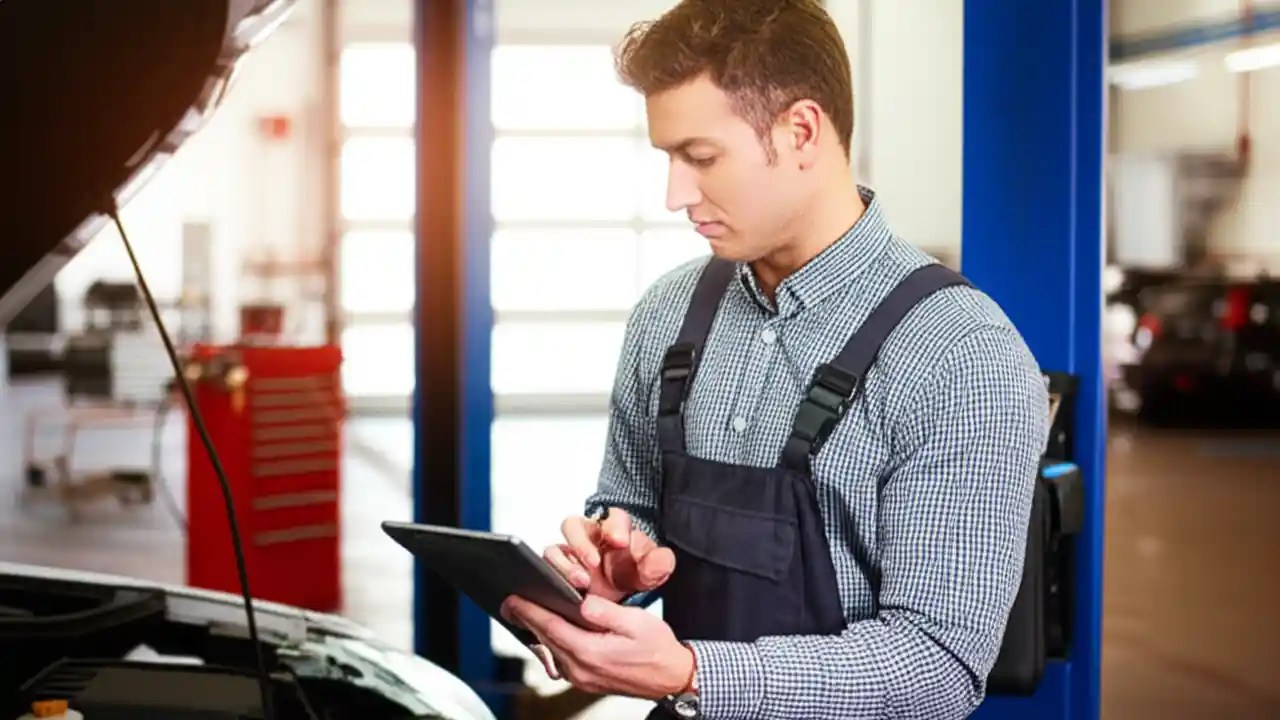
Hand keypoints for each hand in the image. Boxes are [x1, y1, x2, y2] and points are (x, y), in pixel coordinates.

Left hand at [502, 594, 694, 699]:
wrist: (672, 678)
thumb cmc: (658, 650)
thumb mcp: (636, 622)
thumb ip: (605, 612)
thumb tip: (582, 602)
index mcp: (591, 652)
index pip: (551, 628)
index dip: (530, 612)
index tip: (513, 599)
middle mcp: (582, 669)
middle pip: (545, 640)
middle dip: (527, 619)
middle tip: (511, 602)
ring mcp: (582, 678)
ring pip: (551, 650)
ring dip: (538, 631)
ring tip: (527, 611)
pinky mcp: (585, 681)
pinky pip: (560, 659)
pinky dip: (552, 642)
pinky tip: (551, 629)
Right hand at [543, 509, 673, 602]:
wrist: (617, 591)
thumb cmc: (629, 571)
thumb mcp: (650, 571)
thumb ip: (659, 564)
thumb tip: (662, 559)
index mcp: (613, 528)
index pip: (613, 517)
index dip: (615, 526)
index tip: (620, 542)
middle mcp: (586, 536)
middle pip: (574, 526)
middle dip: (582, 544)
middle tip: (593, 563)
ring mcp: (568, 553)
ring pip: (556, 549)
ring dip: (565, 565)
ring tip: (581, 582)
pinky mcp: (557, 571)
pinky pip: (546, 570)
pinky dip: (552, 578)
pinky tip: (563, 591)